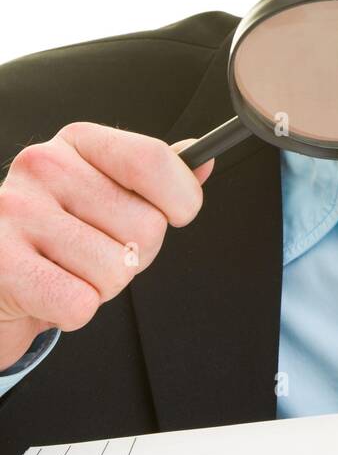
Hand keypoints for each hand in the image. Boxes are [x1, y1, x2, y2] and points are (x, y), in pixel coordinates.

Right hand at [0, 123, 212, 368]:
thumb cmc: (57, 237)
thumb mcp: (103, 194)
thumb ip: (150, 179)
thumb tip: (202, 160)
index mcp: (76, 142)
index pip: (153, 160)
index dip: (182, 199)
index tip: (177, 214)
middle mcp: (43, 166)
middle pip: (146, 226)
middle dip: (135, 255)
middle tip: (96, 253)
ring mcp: (16, 212)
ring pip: (117, 270)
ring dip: (102, 287)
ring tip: (69, 271)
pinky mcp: (1, 264)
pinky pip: (79, 304)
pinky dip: (73, 312)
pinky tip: (49, 293)